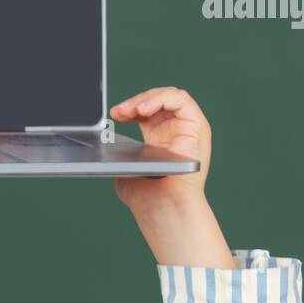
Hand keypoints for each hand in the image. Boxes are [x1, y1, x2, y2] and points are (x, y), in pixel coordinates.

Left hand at [109, 86, 210, 209]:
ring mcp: (189, 128)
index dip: (131, 107)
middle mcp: (176, 130)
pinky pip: (181, 100)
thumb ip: (119, 151)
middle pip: (158, 99)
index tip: (115, 114)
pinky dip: (161, 98)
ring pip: (169, 95)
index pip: (147, 109)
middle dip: (136, 101)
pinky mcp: (198, 127)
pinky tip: (143, 109)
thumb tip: (105, 140)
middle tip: (119, 111)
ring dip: (147, 98)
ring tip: (130, 110)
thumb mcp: (126, 165)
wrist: (163, 207)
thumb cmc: (146, 195)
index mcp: (159, 136)